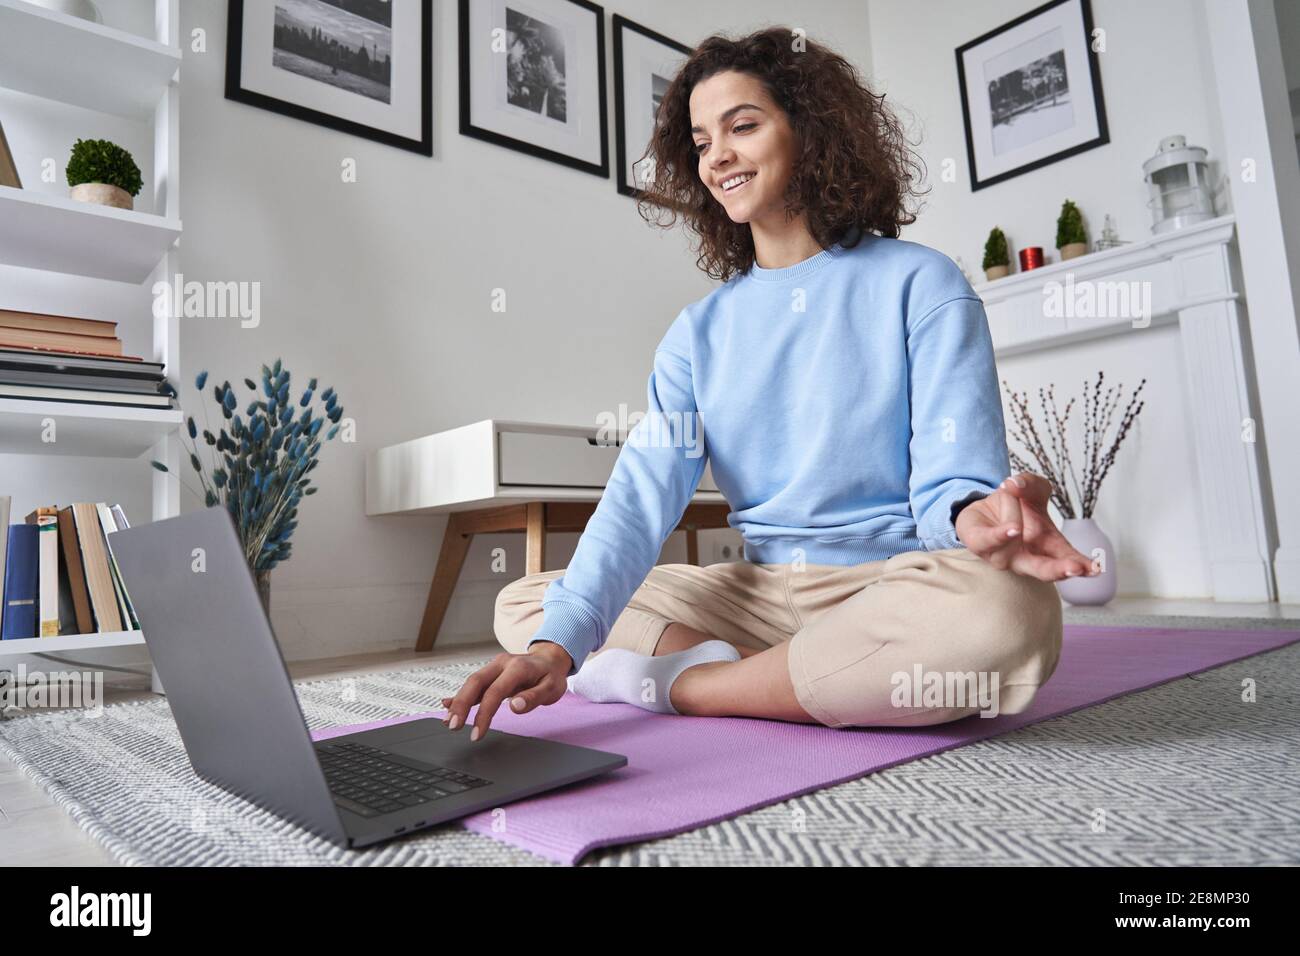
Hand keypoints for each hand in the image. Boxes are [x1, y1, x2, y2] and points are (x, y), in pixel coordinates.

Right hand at [438, 641, 572, 741]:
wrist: (550, 659)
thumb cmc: (551, 675)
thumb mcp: (552, 688)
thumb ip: (534, 697)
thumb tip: (515, 706)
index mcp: (517, 668)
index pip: (495, 692)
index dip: (483, 714)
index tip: (477, 734)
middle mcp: (502, 664)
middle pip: (475, 682)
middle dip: (461, 704)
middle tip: (453, 726)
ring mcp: (494, 667)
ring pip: (471, 683)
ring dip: (458, 702)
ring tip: (449, 721)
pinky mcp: (491, 673)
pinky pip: (474, 685)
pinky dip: (462, 696)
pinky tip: (448, 705)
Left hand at [955, 471, 1100, 581]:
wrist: (983, 509)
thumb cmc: (1016, 504)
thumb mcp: (1032, 488)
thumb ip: (1031, 483)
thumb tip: (1018, 484)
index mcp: (1047, 547)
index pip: (1066, 559)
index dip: (1082, 565)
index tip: (1096, 568)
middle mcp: (1025, 556)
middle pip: (1043, 570)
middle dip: (1059, 569)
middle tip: (1076, 568)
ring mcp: (1002, 555)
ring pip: (1014, 540)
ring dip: (1016, 512)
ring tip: (1013, 493)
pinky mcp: (980, 545)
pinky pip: (991, 540)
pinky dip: (1002, 535)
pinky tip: (1013, 529)